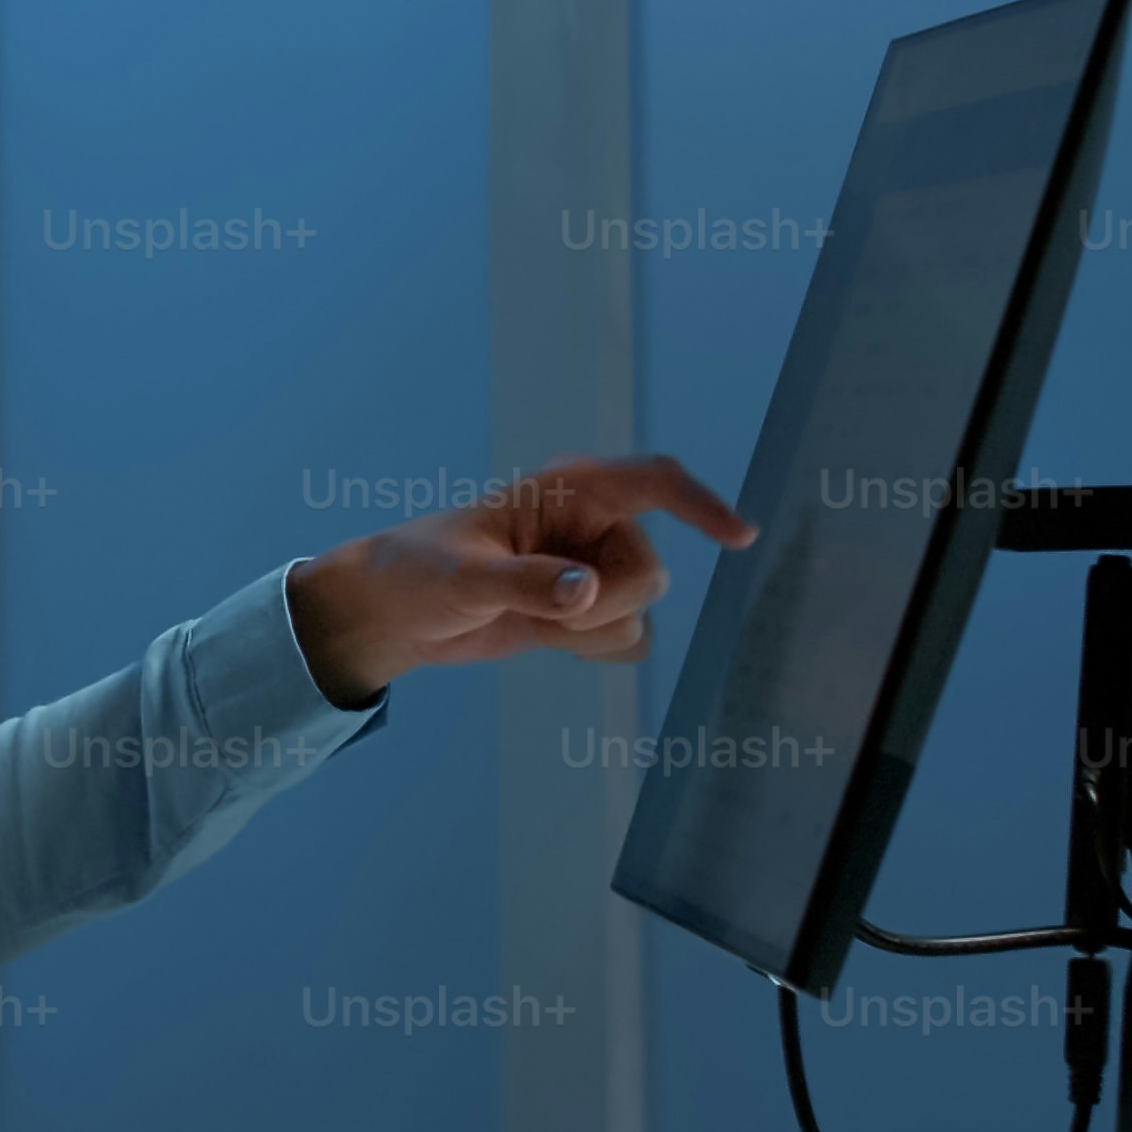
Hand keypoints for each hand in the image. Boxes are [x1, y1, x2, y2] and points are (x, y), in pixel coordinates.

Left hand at [289, 452, 755, 709]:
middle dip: (606, 604)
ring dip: (592, 631)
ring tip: (529, 618)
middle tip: (547, 610)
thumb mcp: (461, 579)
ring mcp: (591, 567)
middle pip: (650, 570)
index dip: (701, 505)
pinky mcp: (585, 608)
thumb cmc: (416, 573)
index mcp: (565, 489)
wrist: (391, 612)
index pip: (653, 482)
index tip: (740, 538)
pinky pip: (627, 638)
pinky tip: (544, 636)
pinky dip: (592, 649)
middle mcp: (589, 525)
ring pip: (640, 610)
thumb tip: (586, 591)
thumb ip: (526, 585)